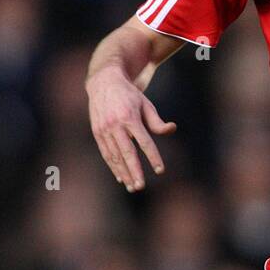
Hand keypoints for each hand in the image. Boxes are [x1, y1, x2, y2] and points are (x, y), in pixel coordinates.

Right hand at [87, 67, 175, 190]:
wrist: (104, 82)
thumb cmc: (130, 95)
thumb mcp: (146, 104)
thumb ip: (157, 121)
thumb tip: (172, 129)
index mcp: (129, 117)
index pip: (144, 141)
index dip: (153, 156)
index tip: (160, 170)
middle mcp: (115, 124)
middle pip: (127, 152)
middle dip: (134, 171)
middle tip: (141, 186)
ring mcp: (104, 129)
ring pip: (115, 156)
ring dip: (124, 173)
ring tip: (133, 187)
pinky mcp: (97, 132)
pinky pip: (106, 153)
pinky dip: (113, 166)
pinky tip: (121, 177)